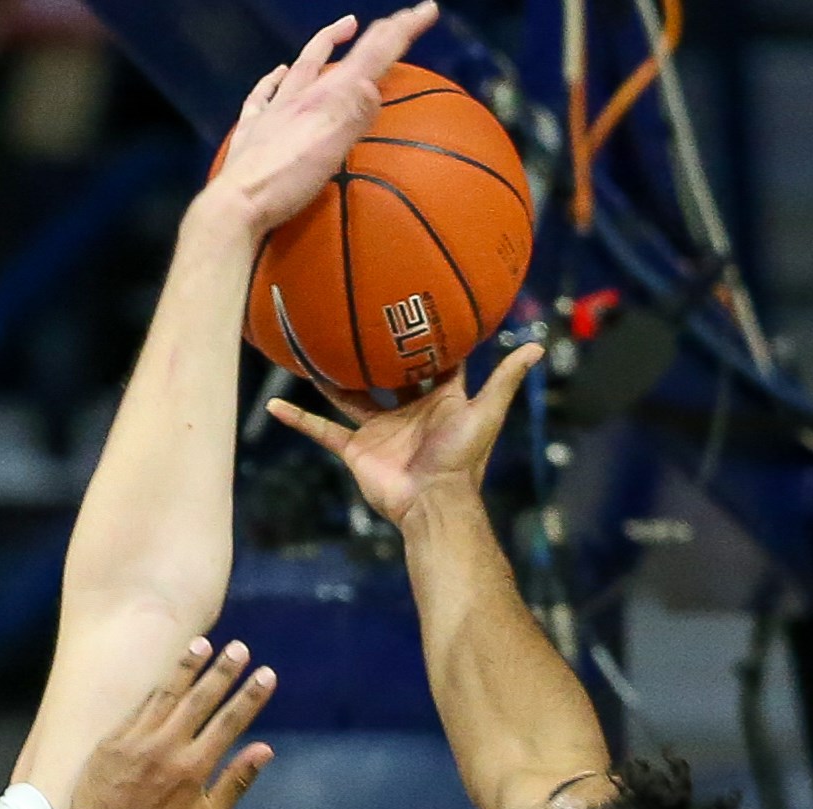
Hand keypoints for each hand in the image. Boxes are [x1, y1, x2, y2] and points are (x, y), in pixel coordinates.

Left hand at [72, 639, 275, 808]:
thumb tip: (264, 749)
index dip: (250, 696)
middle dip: (223, 671)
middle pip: (201, 699)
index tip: (266, 673)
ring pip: (168, 694)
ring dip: (188, 667)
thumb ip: (236, 782)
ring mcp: (138, 738)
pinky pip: (140, 706)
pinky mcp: (113, 738)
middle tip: (239, 648)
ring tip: (203, 643)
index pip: (230, 722)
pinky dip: (158, 687)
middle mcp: (168, 745)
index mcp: (194, 766)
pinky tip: (169, 673)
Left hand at [207, 2, 438, 233]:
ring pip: (301, 65)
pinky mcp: (252, 131)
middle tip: (395, 20)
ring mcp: (273, 111)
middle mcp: (299, 97)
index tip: (426, 9)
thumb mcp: (331, 150)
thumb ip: (355, 114)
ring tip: (343, 27)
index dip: (400, 31)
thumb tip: (374, 84)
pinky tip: (277, 72)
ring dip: (325, 44)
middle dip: (372, 35)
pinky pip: (262, 95)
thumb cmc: (286, 182)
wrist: (235, 207)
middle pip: (340, 56)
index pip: (370, 56)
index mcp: (325, 99)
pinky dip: (272, 79)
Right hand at [265, 343, 541, 527]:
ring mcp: (378, 429)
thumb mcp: (486, 411)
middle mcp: (407, 410)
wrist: (432, 502)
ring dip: (330, 378)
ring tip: (310, 351)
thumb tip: (538, 344)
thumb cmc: (462, 458)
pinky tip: (273, 407)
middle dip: (372, 351)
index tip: (413, 303)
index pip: (434, 361)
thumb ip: (505, 378)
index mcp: (439, 398)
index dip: (427, 336)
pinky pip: (323, 431)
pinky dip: (299, 420)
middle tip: (353, 316)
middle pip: (386, 375)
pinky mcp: (356, 450)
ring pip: (349, 397)